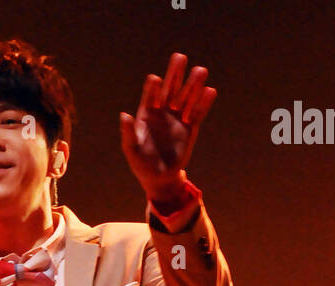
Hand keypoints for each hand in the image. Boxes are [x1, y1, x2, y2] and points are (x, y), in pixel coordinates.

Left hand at [120, 53, 215, 208]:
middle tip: (180, 57)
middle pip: (170, 89)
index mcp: (147, 113)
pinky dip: (204, 103)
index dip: (152, 87)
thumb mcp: (131, 149)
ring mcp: (178, 119)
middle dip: (175, 74)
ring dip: (193, 85)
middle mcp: (164, 112)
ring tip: (200, 70)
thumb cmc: (141, 164)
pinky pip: (198, 114)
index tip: (155, 80)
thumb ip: (128, 133)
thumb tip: (124, 115)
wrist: (159, 178)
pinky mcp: (190, 129)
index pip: (150, 95)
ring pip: (187, 98)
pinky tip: (210, 91)